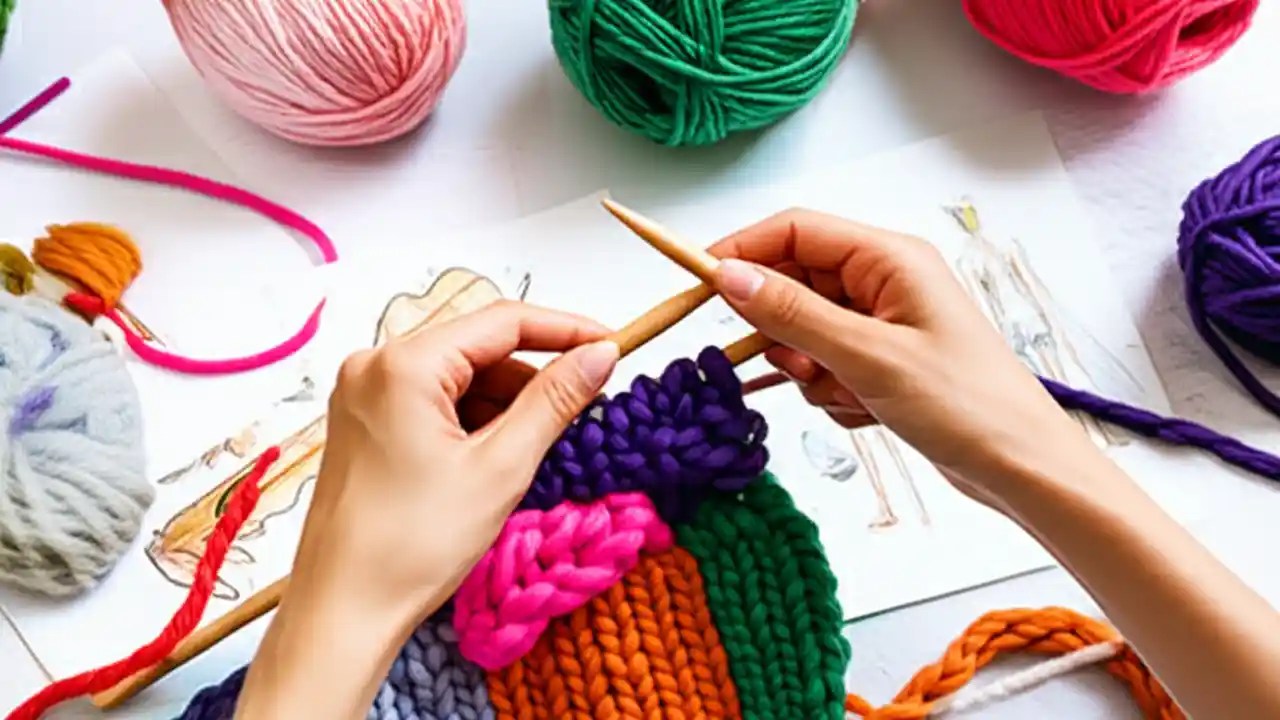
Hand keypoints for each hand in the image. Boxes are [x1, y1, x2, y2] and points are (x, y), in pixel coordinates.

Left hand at [291, 300, 618, 625]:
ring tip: (541, 445)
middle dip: (535, 375)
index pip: (502, 321)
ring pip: (458, 376)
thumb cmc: (409, 548)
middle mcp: (373, 367)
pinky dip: (473, 420)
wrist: (343, 613)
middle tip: (586, 403)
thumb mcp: (501, 468)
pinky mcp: (365, 425)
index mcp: (402, 366)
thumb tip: (598, 354)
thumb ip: (554, 401)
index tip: (610, 345)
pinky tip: (500, 456)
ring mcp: (364, 396)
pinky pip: (433, 402)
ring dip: (505, 402)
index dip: (565, 330)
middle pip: (478, 346)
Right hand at [708, 208, 1090, 506]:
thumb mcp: (866, 356)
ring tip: (847, 393)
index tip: (698, 285)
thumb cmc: (965, 404)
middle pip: (794, 282)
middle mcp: (884, 281)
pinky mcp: (881, 362)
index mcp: (889, 257)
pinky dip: (830, 390)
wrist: (1020, 467)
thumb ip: (791, 313)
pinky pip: (824, 365)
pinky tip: (865, 411)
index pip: (794, 230)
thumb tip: (727, 277)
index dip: (741, 251)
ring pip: (803, 331)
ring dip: (808, 368)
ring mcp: (882, 323)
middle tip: (794, 364)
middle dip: (783, 329)